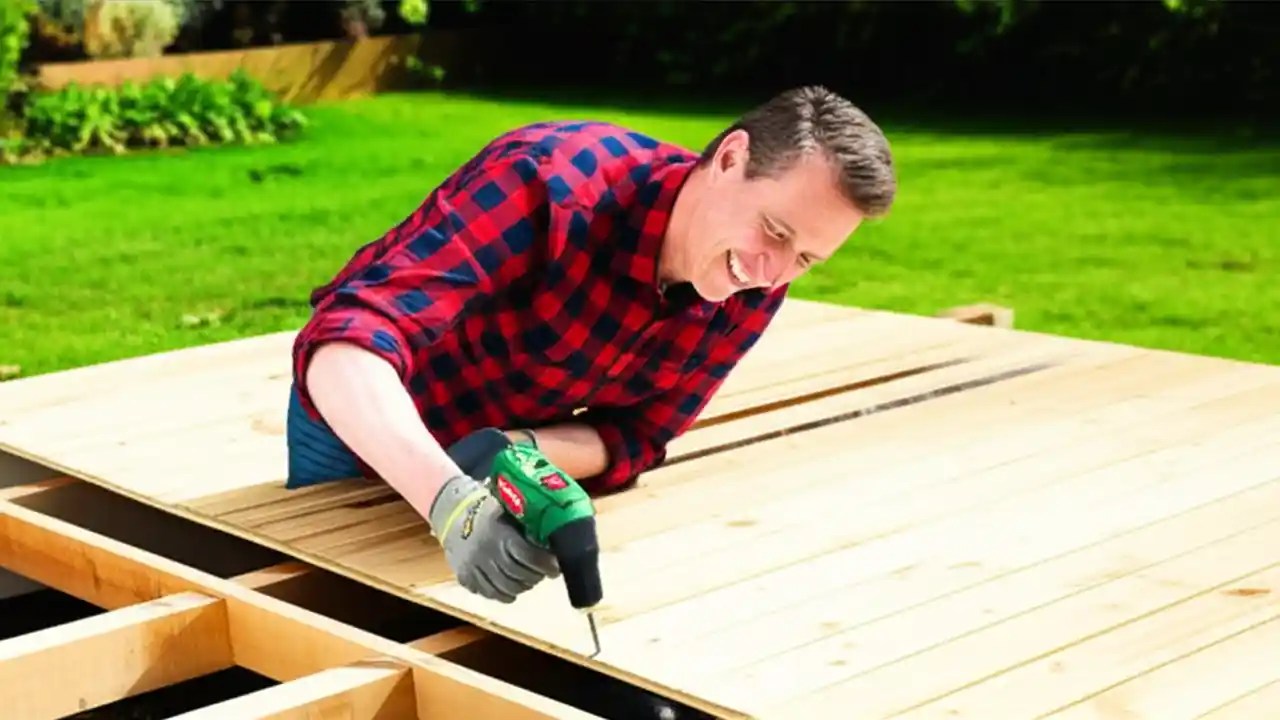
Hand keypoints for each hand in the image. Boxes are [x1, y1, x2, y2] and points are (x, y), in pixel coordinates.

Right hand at [428, 473, 559, 602]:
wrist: (452, 514)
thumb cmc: (488, 511)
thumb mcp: (507, 509)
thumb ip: (526, 522)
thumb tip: (554, 534)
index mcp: (498, 532)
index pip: (526, 555)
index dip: (544, 564)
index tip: (555, 567)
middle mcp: (484, 551)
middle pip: (517, 574)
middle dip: (535, 576)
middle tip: (544, 573)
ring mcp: (473, 566)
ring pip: (505, 588)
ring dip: (523, 586)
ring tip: (530, 579)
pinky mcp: (465, 578)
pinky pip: (490, 594)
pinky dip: (505, 594)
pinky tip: (514, 587)